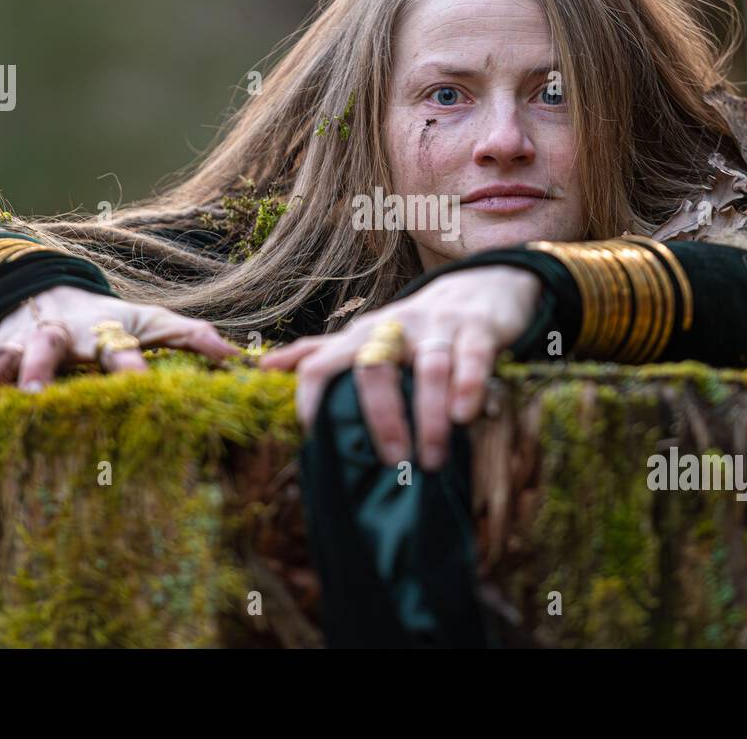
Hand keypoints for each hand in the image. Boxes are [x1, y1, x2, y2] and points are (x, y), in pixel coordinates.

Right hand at [0, 285, 238, 417]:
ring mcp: (13, 343)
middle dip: (37, 371)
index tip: (143, 388)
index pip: (118, 347)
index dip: (132, 367)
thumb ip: (193, 337)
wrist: (47, 288)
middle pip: (43, 348)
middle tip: (34, 397)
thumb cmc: (108, 317)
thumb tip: (239, 360)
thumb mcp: (151, 321)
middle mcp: (52, 333)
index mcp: (97, 329)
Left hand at [259, 266, 539, 470]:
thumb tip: (264, 367)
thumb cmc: (416, 325)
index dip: (311, 398)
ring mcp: (438, 325)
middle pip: (375, 368)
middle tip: (392, 462)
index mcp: (363, 334)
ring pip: (429, 368)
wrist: (482, 285)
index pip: (321, 361)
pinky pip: (471, 357)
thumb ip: (321, 352)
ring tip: (431, 460)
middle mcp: (396, 326)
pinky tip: (464, 417)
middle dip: (382, 418)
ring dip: (429, 417)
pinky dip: (466, 387)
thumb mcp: (368, 334)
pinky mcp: (478, 328)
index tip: (316, 439)